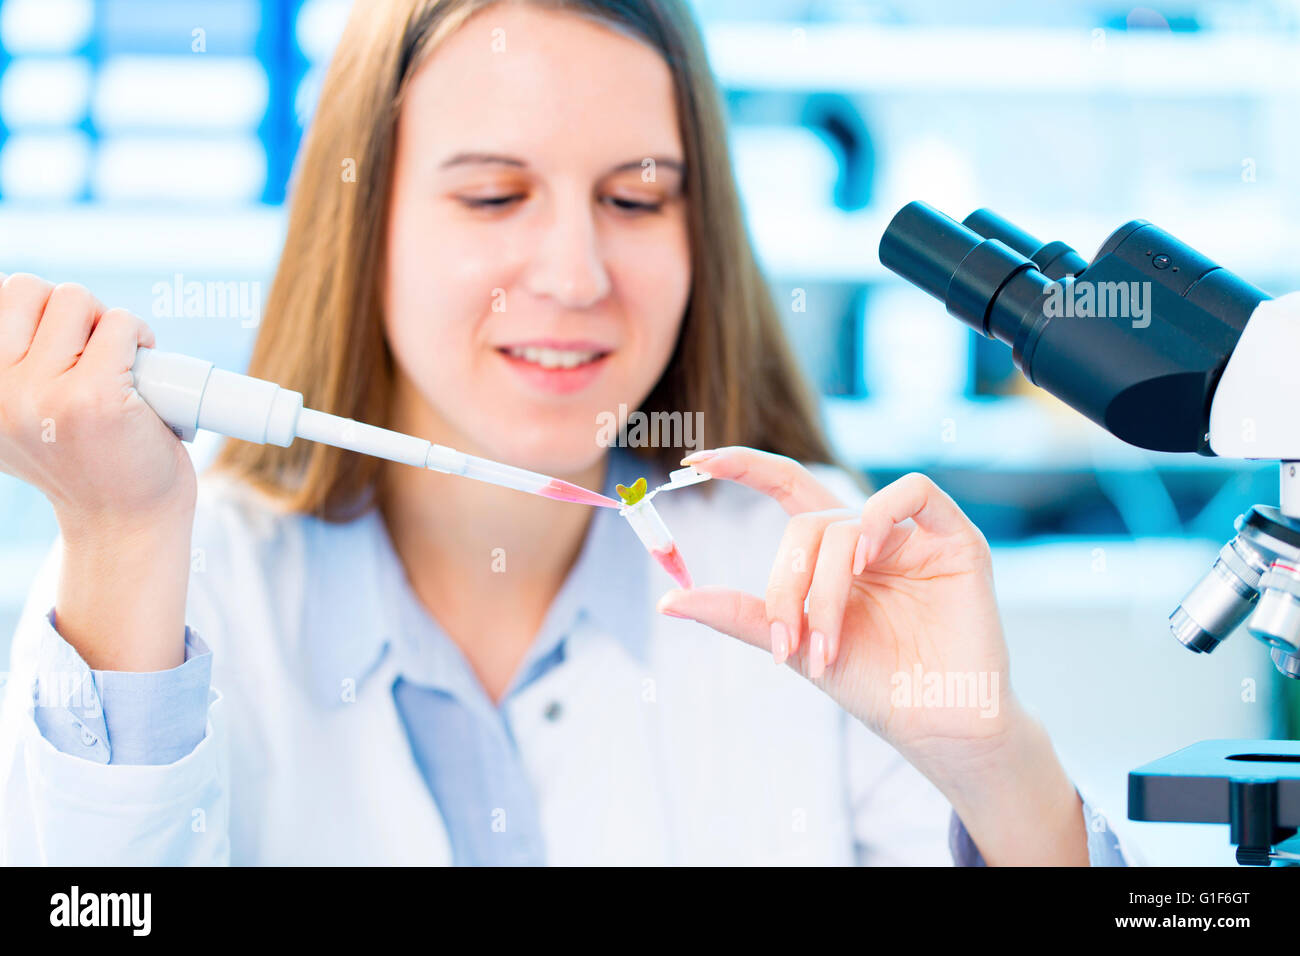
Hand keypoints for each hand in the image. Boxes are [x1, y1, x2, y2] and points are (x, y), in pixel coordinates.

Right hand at [0, 273, 196, 669]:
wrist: (124, 524)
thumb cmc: (84, 461)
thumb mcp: (19, 416)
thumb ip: (9, 367)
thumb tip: (3, 289)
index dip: (32, 309)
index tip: (56, 346)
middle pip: (29, 289)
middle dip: (70, 311)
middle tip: (93, 351)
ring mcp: (44, 396)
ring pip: (76, 300)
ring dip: (107, 322)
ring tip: (119, 362)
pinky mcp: (95, 399)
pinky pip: (120, 325)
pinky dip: (139, 336)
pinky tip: (144, 372)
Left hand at [656, 447, 1088, 863]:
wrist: (932, 724)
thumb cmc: (870, 683)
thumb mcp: (794, 645)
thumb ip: (740, 614)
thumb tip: (667, 601)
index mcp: (832, 551)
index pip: (786, 486)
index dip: (744, 466)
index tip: (694, 461)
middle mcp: (870, 535)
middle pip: (806, 523)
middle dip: (786, 584)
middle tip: (789, 643)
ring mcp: (913, 534)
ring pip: (843, 523)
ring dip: (823, 587)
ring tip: (827, 643)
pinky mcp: (955, 540)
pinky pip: (914, 492)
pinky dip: (878, 518)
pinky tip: (861, 561)